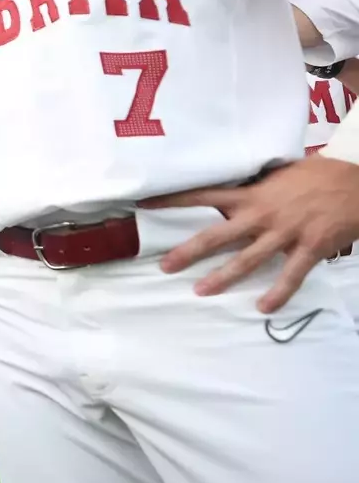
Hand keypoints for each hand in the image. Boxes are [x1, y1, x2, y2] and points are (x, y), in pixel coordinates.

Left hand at [141, 156, 358, 311]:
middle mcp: (263, 214)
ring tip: (200, 291)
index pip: (205, 196)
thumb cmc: (316, 175)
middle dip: (190, 251)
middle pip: (218, 235)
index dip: (174, 201)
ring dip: (224, 277)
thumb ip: (253, 191)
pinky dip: (278, 293)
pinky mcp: (311, 246)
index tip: (146, 205)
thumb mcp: (277, 177)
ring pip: (248, 259)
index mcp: (252, 195)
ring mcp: (286, 232)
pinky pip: (291, 274)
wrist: (356, 176)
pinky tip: (263, 307)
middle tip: (165, 266)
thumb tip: (229, 199)